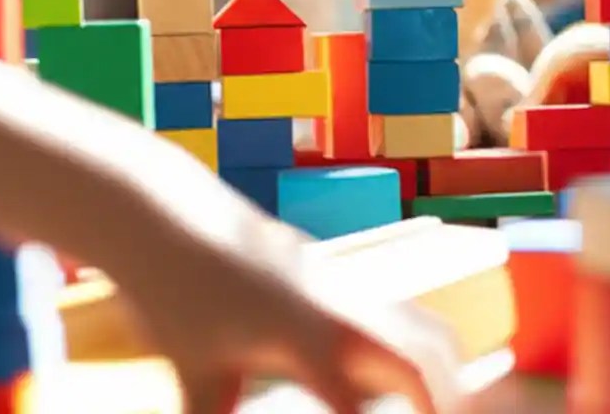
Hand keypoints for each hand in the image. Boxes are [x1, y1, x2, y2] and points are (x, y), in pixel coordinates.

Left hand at [120, 215, 459, 412]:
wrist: (165, 215)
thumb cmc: (175, 293)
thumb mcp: (195, 372)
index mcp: (309, 341)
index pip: (364, 410)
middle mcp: (339, 308)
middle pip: (424, 360)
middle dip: (444, 404)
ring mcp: (340, 283)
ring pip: (420, 327)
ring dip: (440, 368)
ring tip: (440, 409)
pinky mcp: (332, 271)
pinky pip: (398, 310)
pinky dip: (415, 344)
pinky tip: (393, 371)